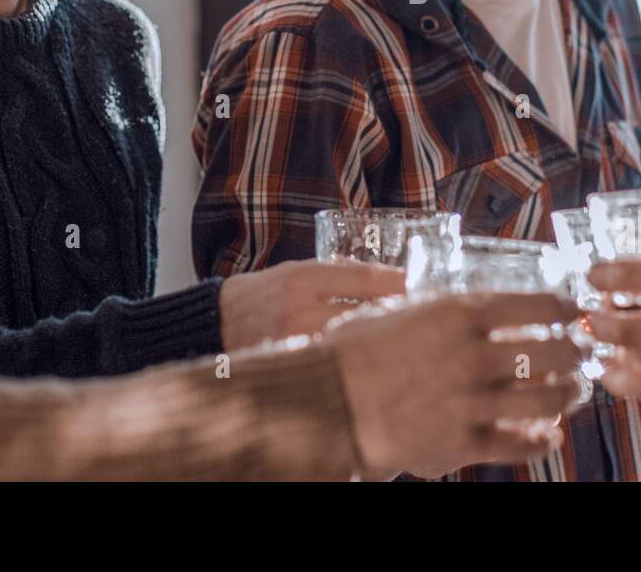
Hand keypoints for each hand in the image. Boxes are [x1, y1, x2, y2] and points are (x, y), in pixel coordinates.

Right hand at [218, 259, 405, 350]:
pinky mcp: (291, 368)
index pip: (364, 278)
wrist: (213, 325)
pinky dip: (355, 363)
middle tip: (427, 317)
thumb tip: (382, 279)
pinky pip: (334, 366)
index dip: (399, 282)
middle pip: (365, 313)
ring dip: (380, 341)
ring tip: (408, 342)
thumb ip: (333, 275)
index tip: (423, 286)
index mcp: (302, 278)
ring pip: (353, 343)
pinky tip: (372, 365)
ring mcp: (295, 344)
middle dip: (399, 315)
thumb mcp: (293, 271)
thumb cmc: (258, 295)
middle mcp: (299, 310)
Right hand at [325, 291, 582, 479]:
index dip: (564, 308)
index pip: (536, 305)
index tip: (572, 310)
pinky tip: (549, 437)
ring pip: (544, 400)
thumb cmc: (355, 348)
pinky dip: (541, 442)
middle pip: (552, 353)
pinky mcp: (460, 442)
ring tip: (572, 393)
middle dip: (575, 354)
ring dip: (567, 396)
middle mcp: (473, 355)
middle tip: (581, 354)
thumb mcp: (404, 307)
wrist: (326, 400)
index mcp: (459, 313)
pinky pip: (518, 444)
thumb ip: (446, 308)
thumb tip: (482, 305)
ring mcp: (470, 401)